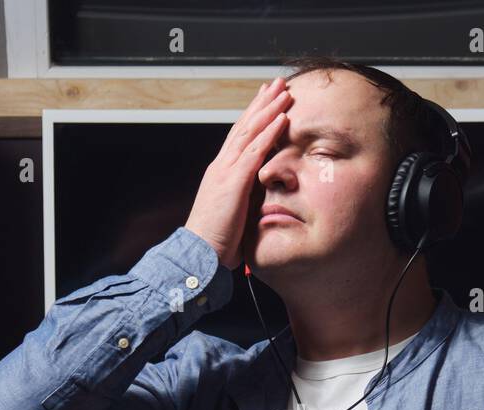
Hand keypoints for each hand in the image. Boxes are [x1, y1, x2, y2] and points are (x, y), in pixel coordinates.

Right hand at [184, 75, 290, 270]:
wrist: (198, 253)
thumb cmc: (216, 240)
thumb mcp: (233, 214)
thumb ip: (245, 200)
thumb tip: (259, 198)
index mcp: (221, 172)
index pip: (239, 137)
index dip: (253, 117)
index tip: (265, 100)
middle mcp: (221, 165)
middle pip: (244, 125)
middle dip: (261, 102)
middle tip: (276, 83)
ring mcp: (226, 171)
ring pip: (250, 131)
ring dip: (269, 110)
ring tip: (284, 92)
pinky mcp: (233, 181)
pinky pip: (254, 151)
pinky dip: (269, 133)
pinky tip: (282, 119)